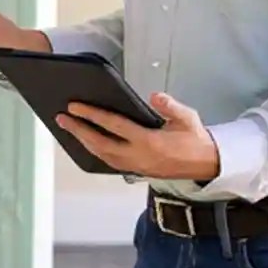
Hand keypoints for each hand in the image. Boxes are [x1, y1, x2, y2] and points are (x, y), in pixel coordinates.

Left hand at [56, 92, 219, 181]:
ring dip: (83, 142)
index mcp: (149, 142)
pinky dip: (95, 152)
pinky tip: (87, 143)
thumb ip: (170, 107)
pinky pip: (110, 162)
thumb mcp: (188, 118)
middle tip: (61, 118)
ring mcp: (137, 166)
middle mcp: (139, 157)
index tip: (74, 106)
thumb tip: (155, 96)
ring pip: (102, 156)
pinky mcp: (137, 171)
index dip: (92, 115)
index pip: (113, 126)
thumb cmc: (195, 139)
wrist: (206, 164)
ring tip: (69, 128)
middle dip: (78, 130)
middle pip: (100, 144)